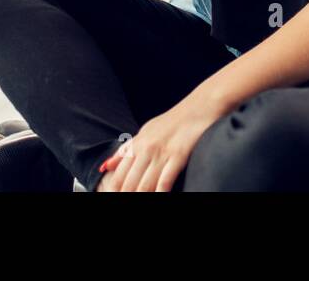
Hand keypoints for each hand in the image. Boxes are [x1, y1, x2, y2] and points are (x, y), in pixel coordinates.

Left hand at [95, 91, 229, 191]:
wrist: (201, 104)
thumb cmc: (174, 120)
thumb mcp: (146, 131)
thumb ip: (127, 149)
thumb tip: (107, 165)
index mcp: (137, 144)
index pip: (119, 175)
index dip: (115, 190)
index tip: (115, 196)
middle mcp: (146, 149)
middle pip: (130, 183)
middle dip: (127, 195)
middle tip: (126, 203)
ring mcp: (162, 152)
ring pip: (145, 184)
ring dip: (142, 196)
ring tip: (141, 203)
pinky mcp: (178, 155)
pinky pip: (165, 180)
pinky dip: (160, 192)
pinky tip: (160, 196)